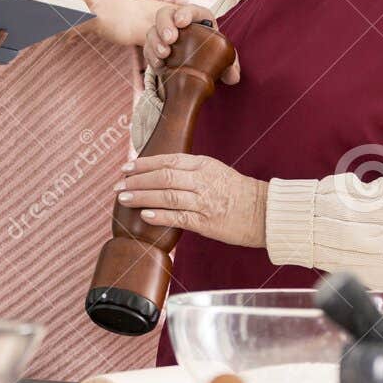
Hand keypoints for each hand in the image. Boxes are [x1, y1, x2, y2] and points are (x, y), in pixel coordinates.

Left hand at [17, 0, 156, 46]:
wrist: (138, 18)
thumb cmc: (108, 6)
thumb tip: (36, 4)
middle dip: (27, 5)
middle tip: (10, 14)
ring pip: (54, 13)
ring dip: (42, 22)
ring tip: (30, 28)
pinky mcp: (94, 17)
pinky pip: (68, 29)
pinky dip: (62, 35)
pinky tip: (61, 40)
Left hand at [116, 153, 267, 247]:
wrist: (264, 212)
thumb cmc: (238, 192)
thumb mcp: (214, 171)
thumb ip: (189, 170)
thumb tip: (158, 171)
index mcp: (202, 165)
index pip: (167, 160)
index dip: (143, 164)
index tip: (125, 168)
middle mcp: (201, 180)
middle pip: (162, 176)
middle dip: (137, 181)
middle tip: (118, 186)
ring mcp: (204, 201)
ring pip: (167, 196)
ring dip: (142, 197)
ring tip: (124, 199)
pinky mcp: (206, 222)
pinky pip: (179, 217)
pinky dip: (160, 215)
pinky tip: (144, 215)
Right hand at [144, 4, 239, 82]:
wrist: (196, 65)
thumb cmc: (211, 55)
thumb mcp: (221, 58)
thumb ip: (229, 66)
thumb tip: (233, 77)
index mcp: (198, 19)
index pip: (191, 10)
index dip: (185, 13)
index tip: (181, 22)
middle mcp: (177, 22)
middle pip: (165, 15)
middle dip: (165, 26)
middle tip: (170, 40)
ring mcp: (163, 33)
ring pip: (153, 30)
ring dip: (156, 42)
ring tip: (164, 55)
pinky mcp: (154, 46)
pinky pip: (147, 47)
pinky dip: (150, 55)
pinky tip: (158, 64)